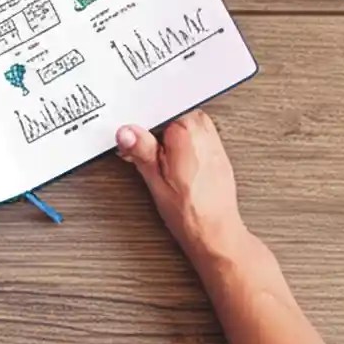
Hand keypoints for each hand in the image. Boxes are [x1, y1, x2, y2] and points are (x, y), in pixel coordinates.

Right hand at [115, 111, 245, 259]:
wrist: (216, 233)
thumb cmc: (190, 213)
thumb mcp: (155, 181)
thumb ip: (141, 150)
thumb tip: (126, 132)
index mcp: (186, 130)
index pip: (155, 111)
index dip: (139, 127)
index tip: (132, 141)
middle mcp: (203, 131)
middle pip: (169, 116)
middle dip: (155, 133)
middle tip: (147, 157)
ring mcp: (213, 140)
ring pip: (181, 125)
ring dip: (169, 140)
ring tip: (164, 166)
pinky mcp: (217, 150)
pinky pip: (195, 136)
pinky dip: (182, 146)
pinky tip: (177, 169)